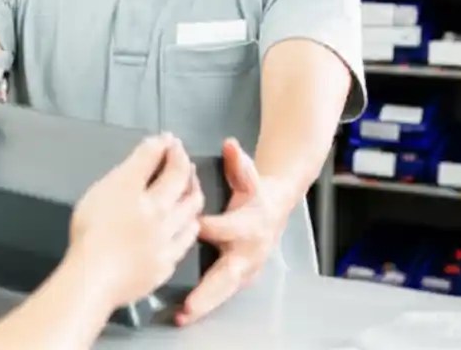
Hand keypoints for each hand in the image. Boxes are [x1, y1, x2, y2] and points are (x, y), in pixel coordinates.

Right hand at [67, 133, 203, 309]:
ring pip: (192, 212)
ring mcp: (166, 241)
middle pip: (183, 184)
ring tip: (189, 188)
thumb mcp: (104, 188)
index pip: (162, 161)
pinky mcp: (166, 265)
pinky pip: (185, 241)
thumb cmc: (91, 231)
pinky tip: (185, 223)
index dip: (167, 146)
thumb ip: (134, 166)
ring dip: (193, 195)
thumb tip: (156, 146)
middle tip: (181, 158)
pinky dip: (187, 226)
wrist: (93, 278)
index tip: (169, 139)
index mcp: (143, 192)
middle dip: (184, 166)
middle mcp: (161, 214)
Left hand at [177, 138, 283, 325]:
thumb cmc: (255, 189)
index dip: (212, 228)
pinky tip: (185, 314)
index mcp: (252, 223)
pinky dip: (206, 304)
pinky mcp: (241, 276)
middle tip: (189, 304)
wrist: (278, 204)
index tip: (193, 228)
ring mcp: (248, 267)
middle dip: (209, 290)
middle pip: (230, 274)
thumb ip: (239, 161)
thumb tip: (230, 144)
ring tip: (183, 316)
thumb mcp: (248, 173)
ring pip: (226, 290)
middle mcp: (251, 250)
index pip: (229, 229)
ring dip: (205, 304)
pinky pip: (222, 292)